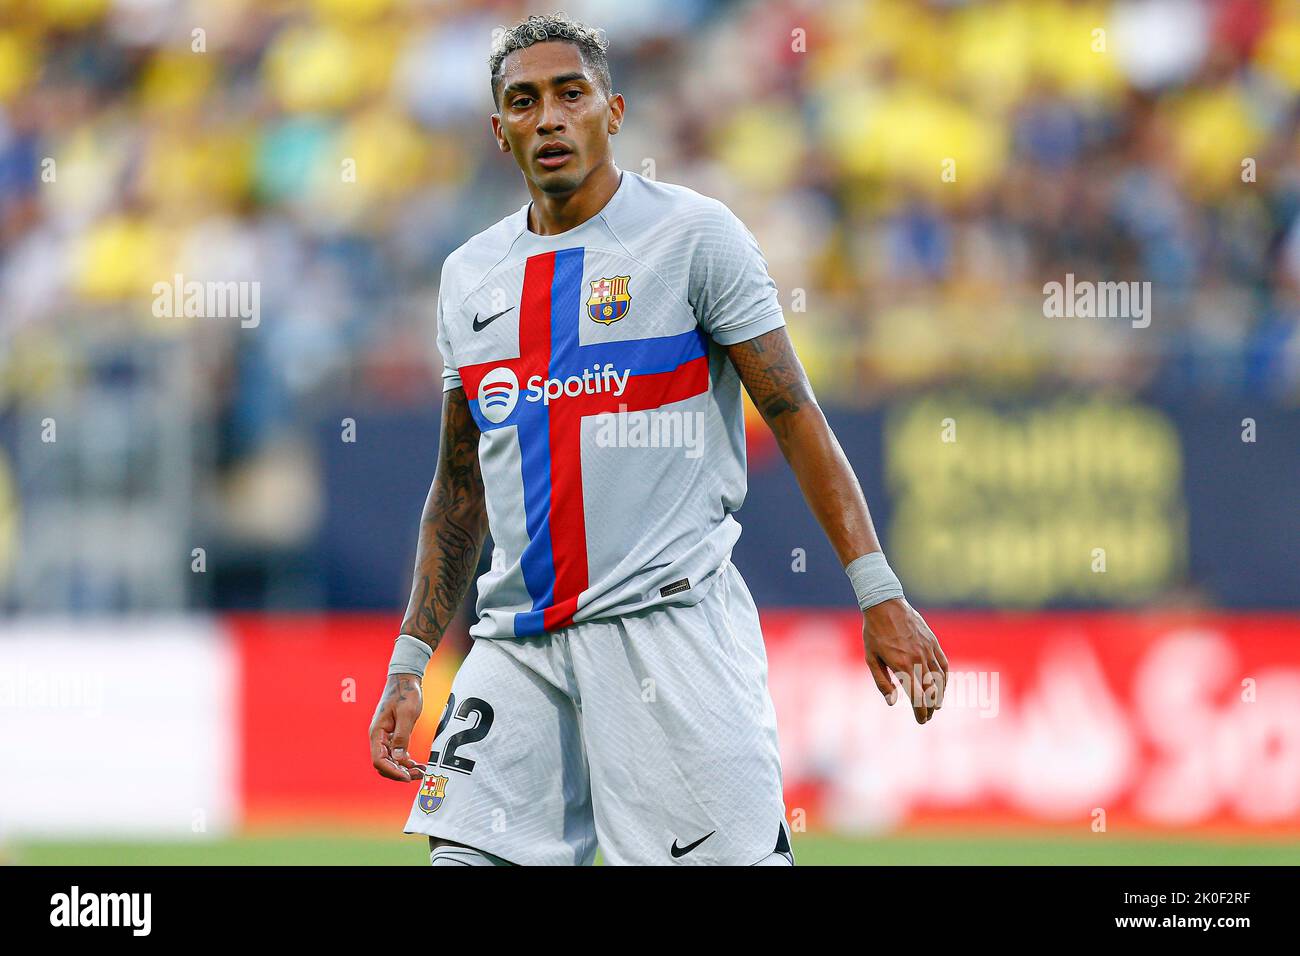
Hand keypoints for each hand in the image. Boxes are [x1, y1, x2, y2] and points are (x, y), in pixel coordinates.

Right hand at [369, 673, 423, 781]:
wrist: (406, 679)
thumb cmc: (405, 693)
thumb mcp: (406, 714)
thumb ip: (401, 736)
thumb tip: (398, 758)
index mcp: (377, 732)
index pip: (378, 760)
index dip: (391, 771)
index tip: (406, 777)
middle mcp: (379, 737)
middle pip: (384, 764)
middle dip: (400, 773)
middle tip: (419, 776)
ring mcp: (386, 737)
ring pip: (392, 761)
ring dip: (405, 769)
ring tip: (422, 772)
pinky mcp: (395, 735)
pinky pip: (397, 754)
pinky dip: (407, 762)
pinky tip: (418, 765)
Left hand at [862, 598, 947, 723]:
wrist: (885, 604)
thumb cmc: (874, 633)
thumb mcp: (871, 658)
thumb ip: (882, 682)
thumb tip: (892, 702)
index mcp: (901, 666)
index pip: (917, 697)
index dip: (921, 712)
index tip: (921, 720)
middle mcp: (917, 660)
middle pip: (930, 692)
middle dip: (930, 708)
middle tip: (927, 717)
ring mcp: (927, 650)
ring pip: (940, 679)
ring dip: (940, 696)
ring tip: (936, 706)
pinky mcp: (933, 642)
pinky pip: (943, 664)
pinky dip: (945, 678)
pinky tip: (942, 686)